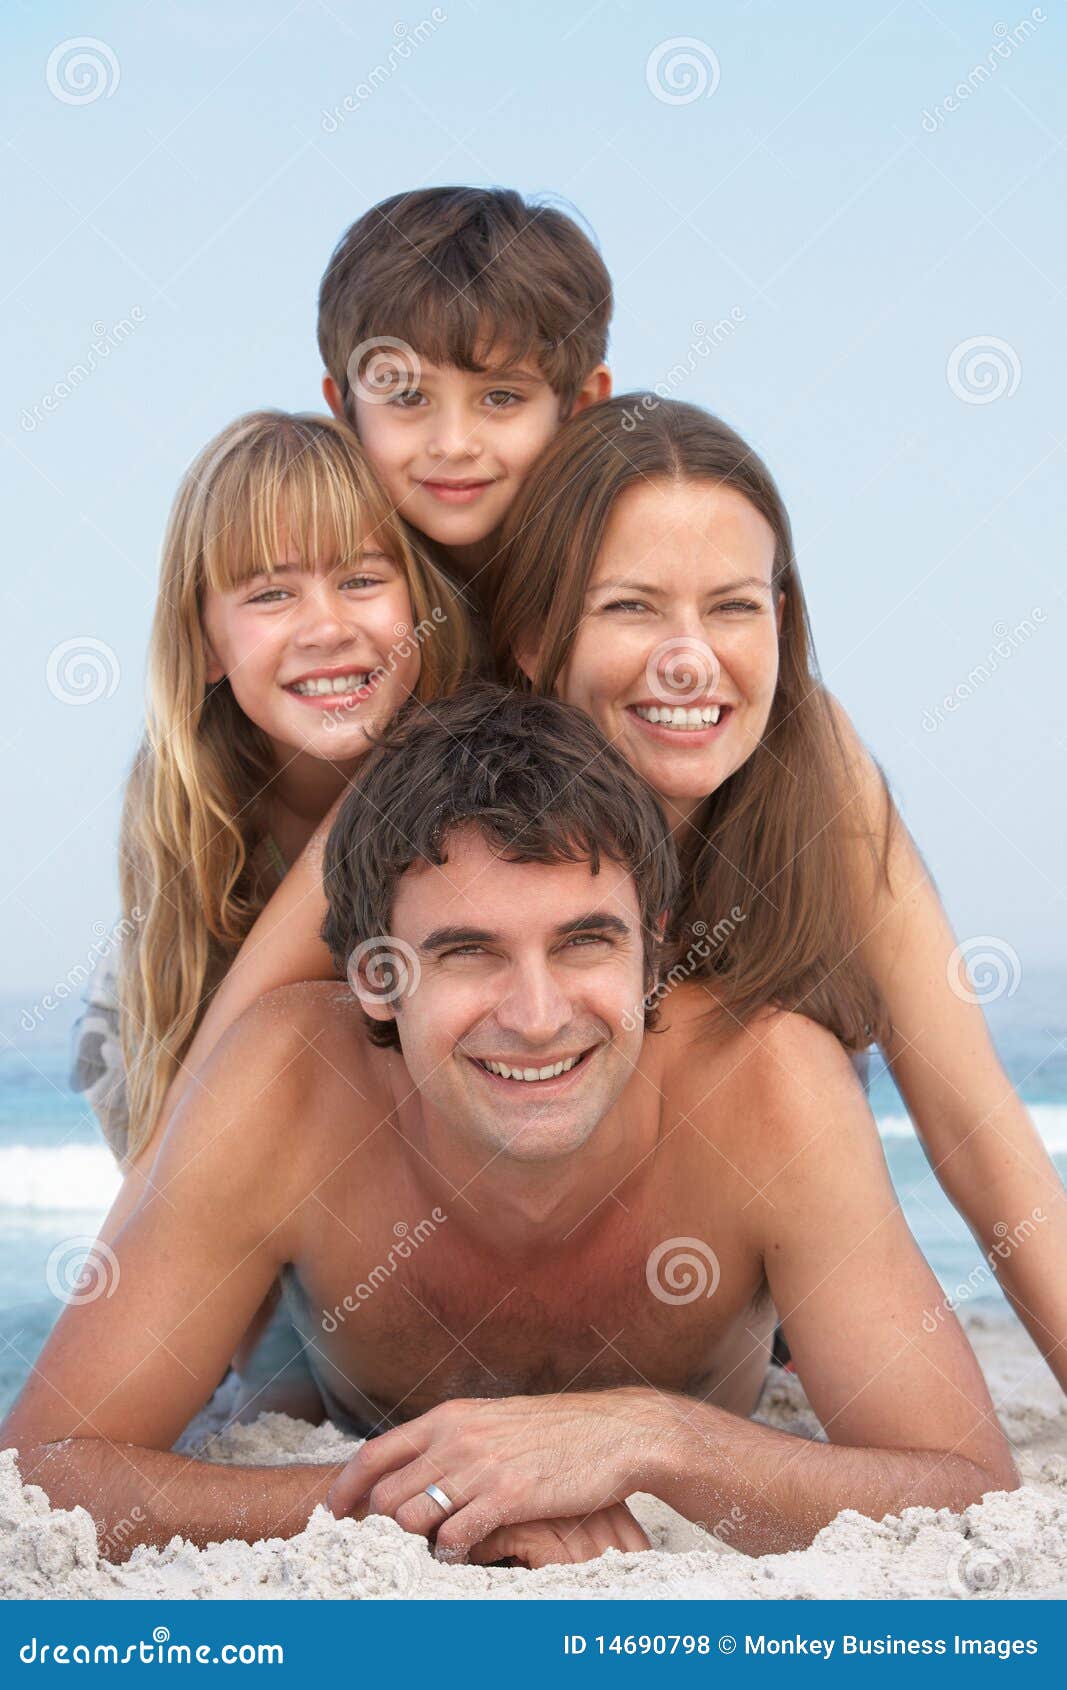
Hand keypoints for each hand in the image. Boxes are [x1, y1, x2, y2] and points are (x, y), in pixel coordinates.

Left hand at [326, 1387, 672, 1561]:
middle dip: (374, 1528)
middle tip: (375, 1550)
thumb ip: (454, 1438)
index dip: (345, 1488)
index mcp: (449, 1417)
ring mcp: (480, 1467)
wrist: (614, 1432)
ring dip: (409, 1544)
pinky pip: (456, 1536)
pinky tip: (458, 1557)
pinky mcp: (508, 1495)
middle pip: (385, 1494)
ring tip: (415, 1557)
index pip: (375, 1453)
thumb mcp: (493, 1419)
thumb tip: (418, 1463)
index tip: (332, 1513)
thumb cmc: (556, 1430)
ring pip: (412, 1518)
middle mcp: (456, 1438)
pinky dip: (448, 1554)